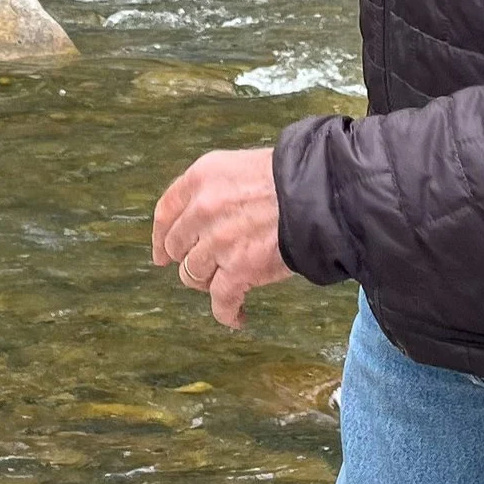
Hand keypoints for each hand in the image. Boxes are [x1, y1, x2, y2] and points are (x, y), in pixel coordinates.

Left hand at [153, 146, 293, 328]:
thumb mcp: (241, 166)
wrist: (322, 194)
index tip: (162, 253)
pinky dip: (228, 313)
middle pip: (177, 247)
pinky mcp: (238, 270)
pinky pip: (220, 301)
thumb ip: (214, 189)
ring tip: (230, 283)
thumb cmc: (290, 179)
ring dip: (210, 282)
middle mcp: (203, 209)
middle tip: (208, 267)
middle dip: (190, 259)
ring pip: (193, 275)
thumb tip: (199, 218)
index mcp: (201, 177)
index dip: (161, 237)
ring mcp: (218, 241)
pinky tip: (237, 317)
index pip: (166, 212)